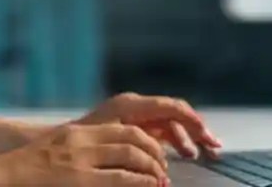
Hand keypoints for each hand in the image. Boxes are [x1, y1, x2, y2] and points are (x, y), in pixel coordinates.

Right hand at [0, 122, 170, 185]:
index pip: (123, 128)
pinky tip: (149, 186)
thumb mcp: (57, 153)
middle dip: (154, 153)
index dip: (147, 141)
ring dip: (152, 168)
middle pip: (132, 138)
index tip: (155, 155)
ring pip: (130, 155)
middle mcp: (80, 141)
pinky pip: (121, 178)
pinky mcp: (79, 180)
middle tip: (163, 169)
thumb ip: (82, 152)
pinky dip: (140, 182)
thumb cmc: (27, 171)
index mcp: (76, 133)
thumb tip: (112, 164)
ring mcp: (80, 160)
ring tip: (160, 180)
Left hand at [75, 93, 221, 159]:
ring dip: (186, 137)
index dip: (193, 121)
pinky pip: (158, 129)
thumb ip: (143, 147)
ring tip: (200, 154)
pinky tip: (182, 154)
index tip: (208, 138)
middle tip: (214, 148)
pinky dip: (172, 140)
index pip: (171, 107)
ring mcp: (132, 114)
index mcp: (131, 106)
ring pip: (168, 122)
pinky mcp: (130, 125)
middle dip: (195, 129)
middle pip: (174, 113)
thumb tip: (166, 164)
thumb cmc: (81, 144)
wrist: (57, 146)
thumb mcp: (115, 143)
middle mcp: (133, 106)